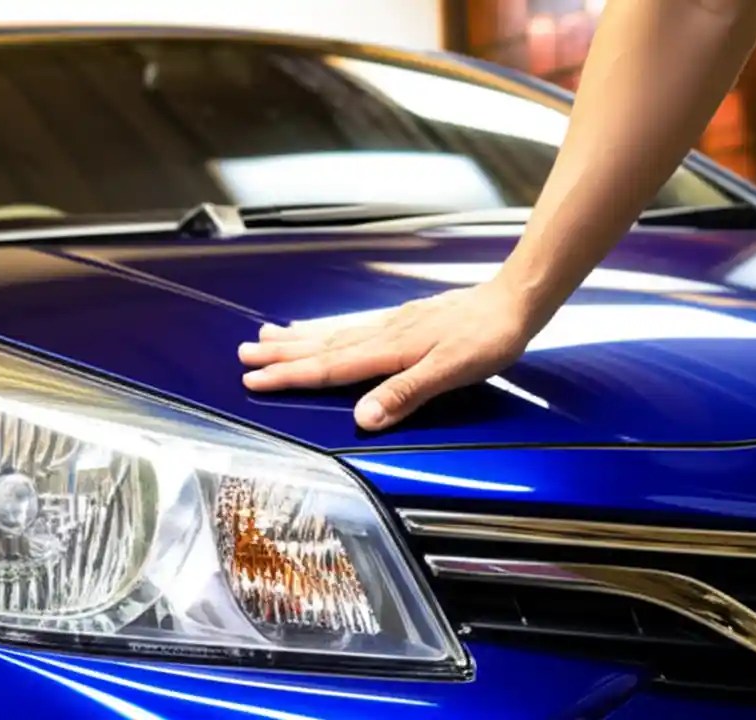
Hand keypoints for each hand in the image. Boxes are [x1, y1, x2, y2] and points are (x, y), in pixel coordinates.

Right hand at [239, 281, 537, 430]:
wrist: (513, 301)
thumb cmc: (488, 338)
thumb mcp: (451, 372)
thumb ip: (405, 394)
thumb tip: (362, 418)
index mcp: (390, 350)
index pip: (330, 368)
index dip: (290, 376)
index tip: (255, 381)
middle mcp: (383, 334)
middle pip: (321, 347)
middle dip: (281, 355)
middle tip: (242, 357)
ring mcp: (391, 324)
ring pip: (332, 333)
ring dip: (296, 339)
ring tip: (264, 338)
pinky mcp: (403, 319)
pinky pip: (350, 324)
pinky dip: (325, 328)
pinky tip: (318, 327)